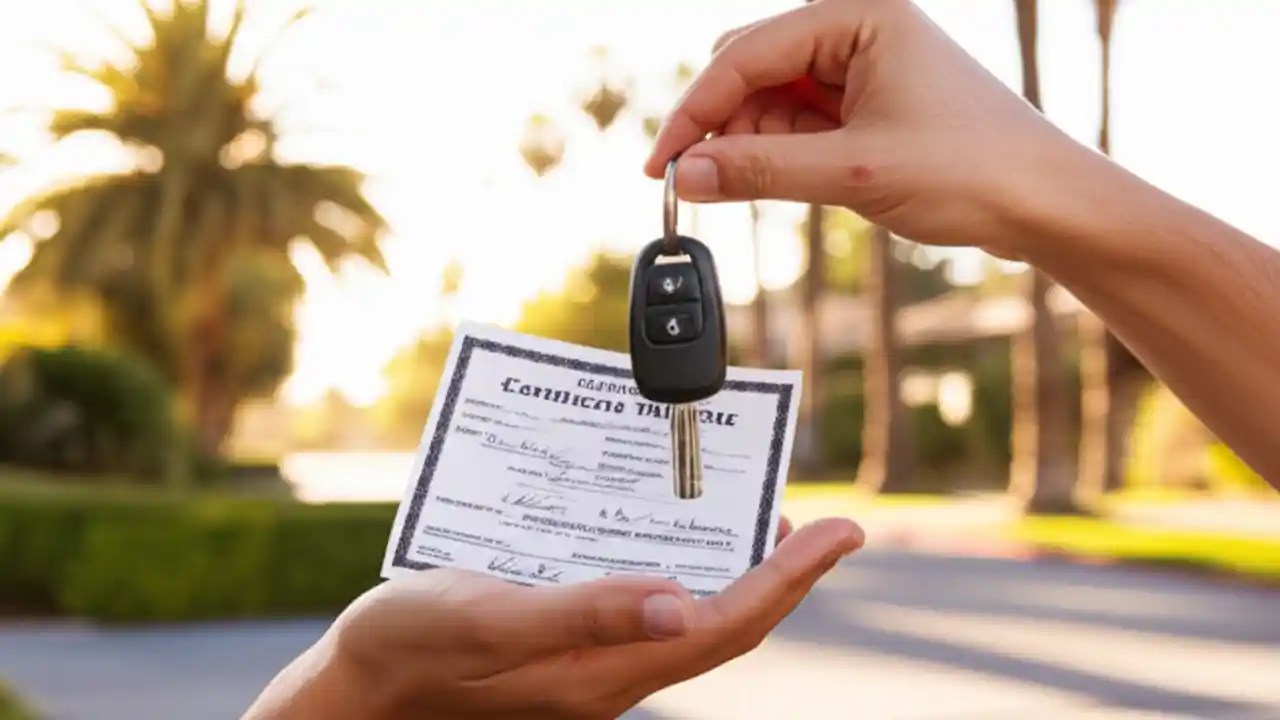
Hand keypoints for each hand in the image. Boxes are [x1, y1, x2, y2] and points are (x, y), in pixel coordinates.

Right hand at [245, 516, 862, 719]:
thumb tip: (684, 604)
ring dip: (734, 572)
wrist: (362, 689)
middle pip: (724, 624)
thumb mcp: (490, 620)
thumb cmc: (413, 648)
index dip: (792, 580)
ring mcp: (594, 665)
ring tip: (759, 520)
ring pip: (690, 619)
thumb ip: (585, 612)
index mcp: (604, 669)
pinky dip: (678, 570)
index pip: (727, 625)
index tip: (842, 532)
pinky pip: (647, 611)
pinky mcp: (572, 649)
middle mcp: (613, 673)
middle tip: (818, 524)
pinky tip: (666, 534)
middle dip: (781, 575)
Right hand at [645, 0, 1086, 253]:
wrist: (1047, 205)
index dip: (695, 112)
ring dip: (746, 142)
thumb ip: (762, 170)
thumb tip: (687, 175)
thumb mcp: (854, 171)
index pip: (748, 55)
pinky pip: (799, 122)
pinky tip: (765, 182)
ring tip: (734, 190)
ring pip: (771, 99)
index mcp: (862, 16)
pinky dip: (775, 152)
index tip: (661, 164)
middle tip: (690, 182)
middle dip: (719, 125)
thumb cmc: (975, 170)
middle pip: (752, 67)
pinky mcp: (870, 106)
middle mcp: (860, 31)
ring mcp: (865, 69)